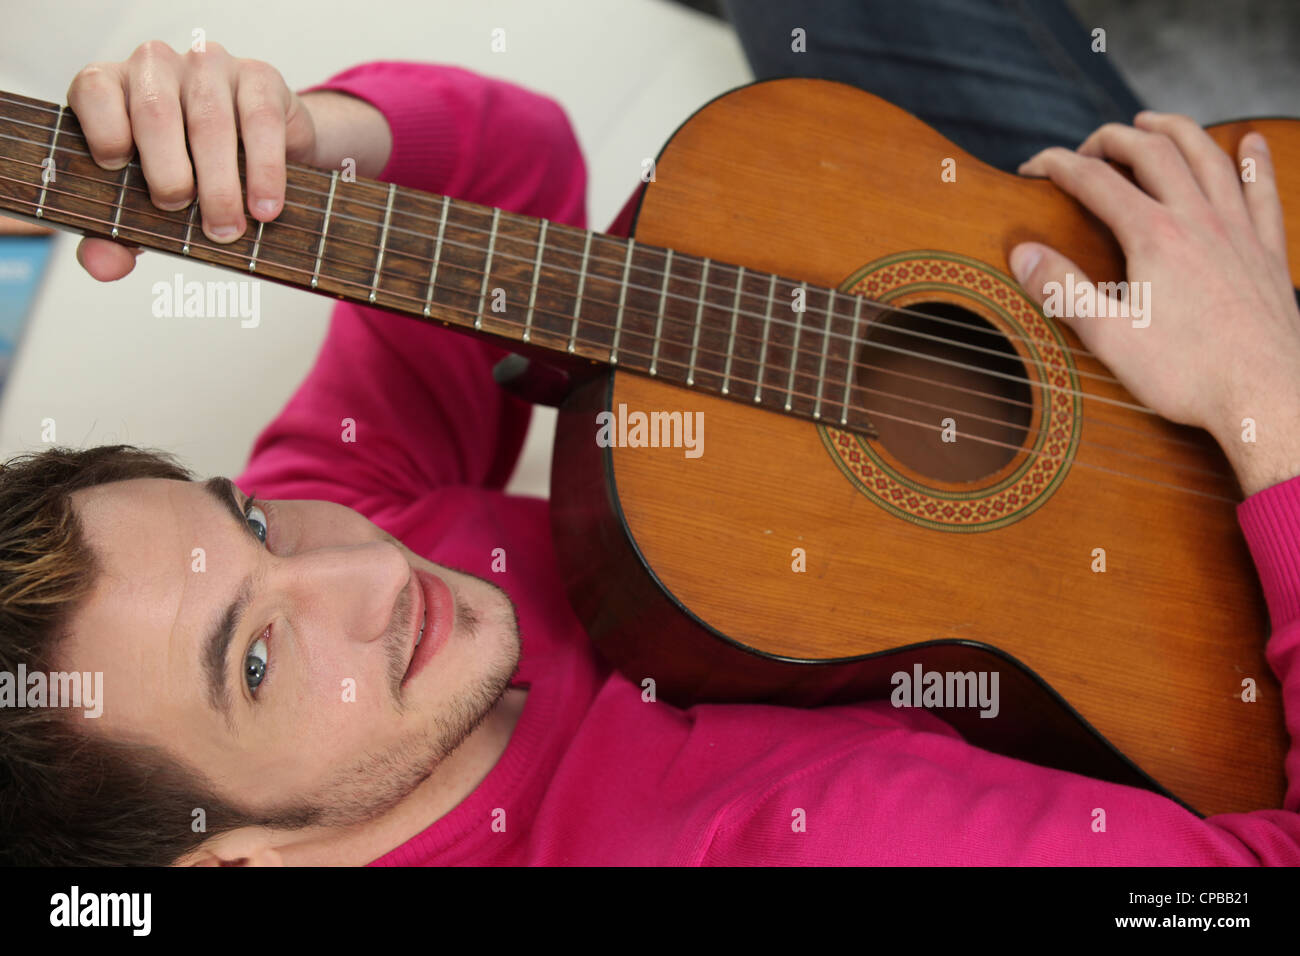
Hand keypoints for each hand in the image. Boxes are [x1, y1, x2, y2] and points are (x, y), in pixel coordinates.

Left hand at [68, 40, 317, 280]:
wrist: (260, 150)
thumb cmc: (190, 172)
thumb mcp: (146, 204)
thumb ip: (116, 234)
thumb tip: (101, 265)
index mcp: (114, 88)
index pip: (95, 90)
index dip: (103, 130)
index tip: (117, 171)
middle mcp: (156, 66)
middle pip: (155, 113)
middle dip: (169, 174)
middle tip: (180, 212)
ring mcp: (209, 66)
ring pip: (211, 120)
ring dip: (220, 184)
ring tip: (228, 229)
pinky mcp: (258, 77)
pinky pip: (261, 121)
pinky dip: (265, 171)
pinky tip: (264, 206)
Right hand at [1010, 112, 1299, 494]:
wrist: (1263, 395)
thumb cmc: (1186, 372)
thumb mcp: (1107, 336)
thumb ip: (1061, 289)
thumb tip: (1022, 253)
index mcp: (1154, 236)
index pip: (1096, 181)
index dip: (1058, 165)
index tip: (1033, 166)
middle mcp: (1198, 219)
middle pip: (1153, 151)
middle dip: (1114, 137)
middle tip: (1088, 144)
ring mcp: (1238, 230)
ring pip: (1207, 156)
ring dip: (1176, 129)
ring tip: (1152, 120)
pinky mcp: (1267, 250)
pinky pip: (1261, 190)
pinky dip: (1253, 160)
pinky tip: (1249, 142)